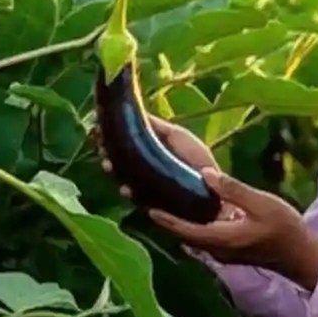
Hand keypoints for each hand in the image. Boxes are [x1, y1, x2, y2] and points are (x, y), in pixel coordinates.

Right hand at [93, 114, 240, 220]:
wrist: (217, 188)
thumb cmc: (199, 161)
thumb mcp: (178, 136)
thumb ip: (158, 126)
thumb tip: (138, 112)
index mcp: (149, 151)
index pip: (123, 144)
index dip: (110, 139)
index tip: (99, 131)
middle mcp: (144, 170)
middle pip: (118, 162)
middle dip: (108, 155)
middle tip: (102, 150)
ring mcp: (146, 188)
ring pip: (122, 180)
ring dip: (114, 173)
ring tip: (109, 166)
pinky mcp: (152, 204)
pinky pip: (135, 199)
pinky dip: (129, 193)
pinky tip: (126, 188)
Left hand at [146, 166, 317, 290]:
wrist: (300, 255)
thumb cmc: (284, 228)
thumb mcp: (262, 204)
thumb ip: (233, 190)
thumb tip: (205, 174)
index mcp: (222, 239)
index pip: (185, 230)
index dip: (165, 219)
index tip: (146, 206)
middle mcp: (217, 249)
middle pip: (182, 234)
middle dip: (163, 219)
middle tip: (145, 200)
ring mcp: (222, 251)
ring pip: (190, 236)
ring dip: (174, 222)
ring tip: (158, 202)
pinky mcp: (227, 249)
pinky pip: (201, 236)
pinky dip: (189, 224)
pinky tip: (187, 209)